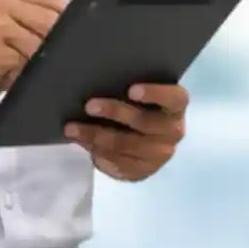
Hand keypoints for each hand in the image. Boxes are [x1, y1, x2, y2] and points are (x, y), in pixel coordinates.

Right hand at [0, 0, 68, 110]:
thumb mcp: (12, 34)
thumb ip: (37, 25)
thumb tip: (79, 31)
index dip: (71, 18)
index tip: (81, 36)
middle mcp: (1, 4)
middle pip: (50, 19)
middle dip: (62, 42)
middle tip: (71, 58)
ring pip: (40, 40)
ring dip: (47, 59)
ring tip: (45, 70)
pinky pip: (26, 59)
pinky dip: (32, 70)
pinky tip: (27, 77)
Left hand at [65, 84, 188, 181]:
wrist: (142, 135)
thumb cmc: (136, 103)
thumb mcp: (137, 90)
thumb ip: (126, 82)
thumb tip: (97, 75)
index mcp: (176, 106)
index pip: (174, 98)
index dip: (155, 94)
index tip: (131, 90)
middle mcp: (173, 131)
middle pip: (144, 122)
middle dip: (114, 112)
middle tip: (89, 106)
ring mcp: (160, 155)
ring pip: (125, 146)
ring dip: (95, 136)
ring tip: (72, 128)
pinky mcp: (144, 172)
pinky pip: (118, 165)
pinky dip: (98, 153)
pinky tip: (82, 143)